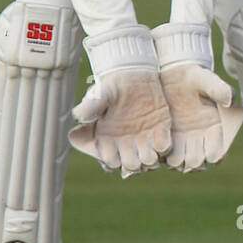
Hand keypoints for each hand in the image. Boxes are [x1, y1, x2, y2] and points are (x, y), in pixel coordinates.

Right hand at [70, 26, 171, 176]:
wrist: (132, 76)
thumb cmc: (112, 87)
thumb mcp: (101, 95)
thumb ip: (90, 107)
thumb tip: (78, 116)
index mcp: (109, 140)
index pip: (111, 162)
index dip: (114, 162)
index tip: (118, 155)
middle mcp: (126, 144)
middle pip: (132, 166)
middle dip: (135, 163)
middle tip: (137, 155)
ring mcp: (144, 139)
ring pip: (149, 161)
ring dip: (151, 158)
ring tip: (150, 150)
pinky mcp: (160, 131)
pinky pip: (164, 146)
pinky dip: (163, 146)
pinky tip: (160, 136)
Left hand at [159, 64, 242, 171]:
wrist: (173, 76)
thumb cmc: (195, 77)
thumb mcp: (207, 79)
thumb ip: (219, 89)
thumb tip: (230, 101)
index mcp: (216, 129)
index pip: (218, 152)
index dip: (214, 154)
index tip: (207, 148)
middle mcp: (201, 139)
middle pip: (199, 163)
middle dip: (194, 160)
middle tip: (186, 153)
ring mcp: (184, 142)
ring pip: (181, 164)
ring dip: (177, 161)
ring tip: (173, 150)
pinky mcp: (168, 140)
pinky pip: (166, 156)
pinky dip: (164, 155)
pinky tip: (161, 145)